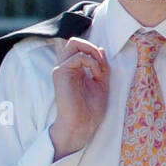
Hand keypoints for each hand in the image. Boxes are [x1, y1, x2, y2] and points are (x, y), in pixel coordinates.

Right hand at [49, 37, 108, 159]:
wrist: (83, 124)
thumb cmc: (91, 108)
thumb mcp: (102, 83)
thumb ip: (101, 66)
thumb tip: (101, 48)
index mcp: (74, 68)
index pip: (81, 47)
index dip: (95, 51)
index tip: (105, 67)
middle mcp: (65, 66)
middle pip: (74, 41)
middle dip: (92, 47)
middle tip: (101, 63)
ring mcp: (61, 69)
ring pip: (74, 43)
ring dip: (93, 54)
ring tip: (99, 70)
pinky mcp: (60, 73)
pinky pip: (78, 57)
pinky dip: (92, 63)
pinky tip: (96, 76)